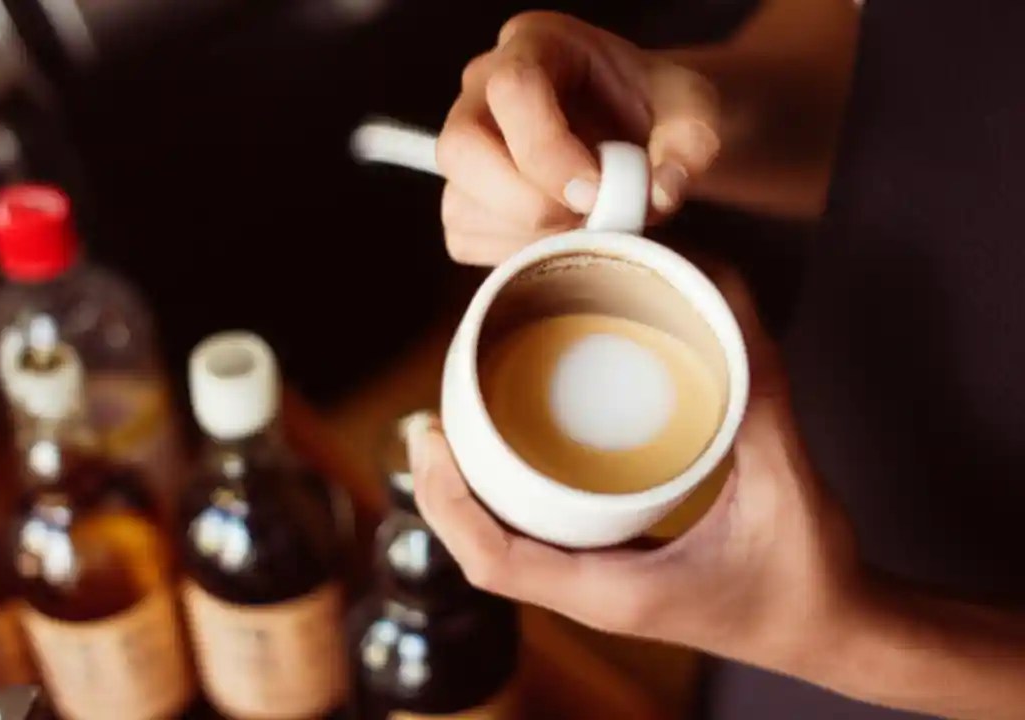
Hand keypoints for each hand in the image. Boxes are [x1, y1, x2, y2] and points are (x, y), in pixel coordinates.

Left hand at [408, 269, 865, 677]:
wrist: (833, 630)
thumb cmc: (808, 576)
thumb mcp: (785, 481)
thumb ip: (758, 391)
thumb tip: (722, 295)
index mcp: (615, 591)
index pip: (496, 563)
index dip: (446, 505)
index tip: (429, 442)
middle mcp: (593, 595)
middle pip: (483, 552)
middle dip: (442, 491)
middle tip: (431, 420)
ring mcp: (597, 589)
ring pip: (504, 549)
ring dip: (468, 497)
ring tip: (453, 429)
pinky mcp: (610, 574)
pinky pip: (536, 542)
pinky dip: (508, 503)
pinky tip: (508, 458)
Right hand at [437, 11, 720, 265]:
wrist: (637, 132)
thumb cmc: (656, 110)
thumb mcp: (691, 111)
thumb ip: (688, 145)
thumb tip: (656, 194)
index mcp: (537, 44)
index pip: (513, 89)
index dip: (547, 150)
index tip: (596, 193)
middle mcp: (482, 87)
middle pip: (461, 147)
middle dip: (524, 202)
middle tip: (585, 221)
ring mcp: (464, 142)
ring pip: (461, 203)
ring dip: (527, 236)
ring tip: (585, 229)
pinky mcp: (461, 193)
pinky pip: (466, 236)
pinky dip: (514, 254)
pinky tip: (558, 239)